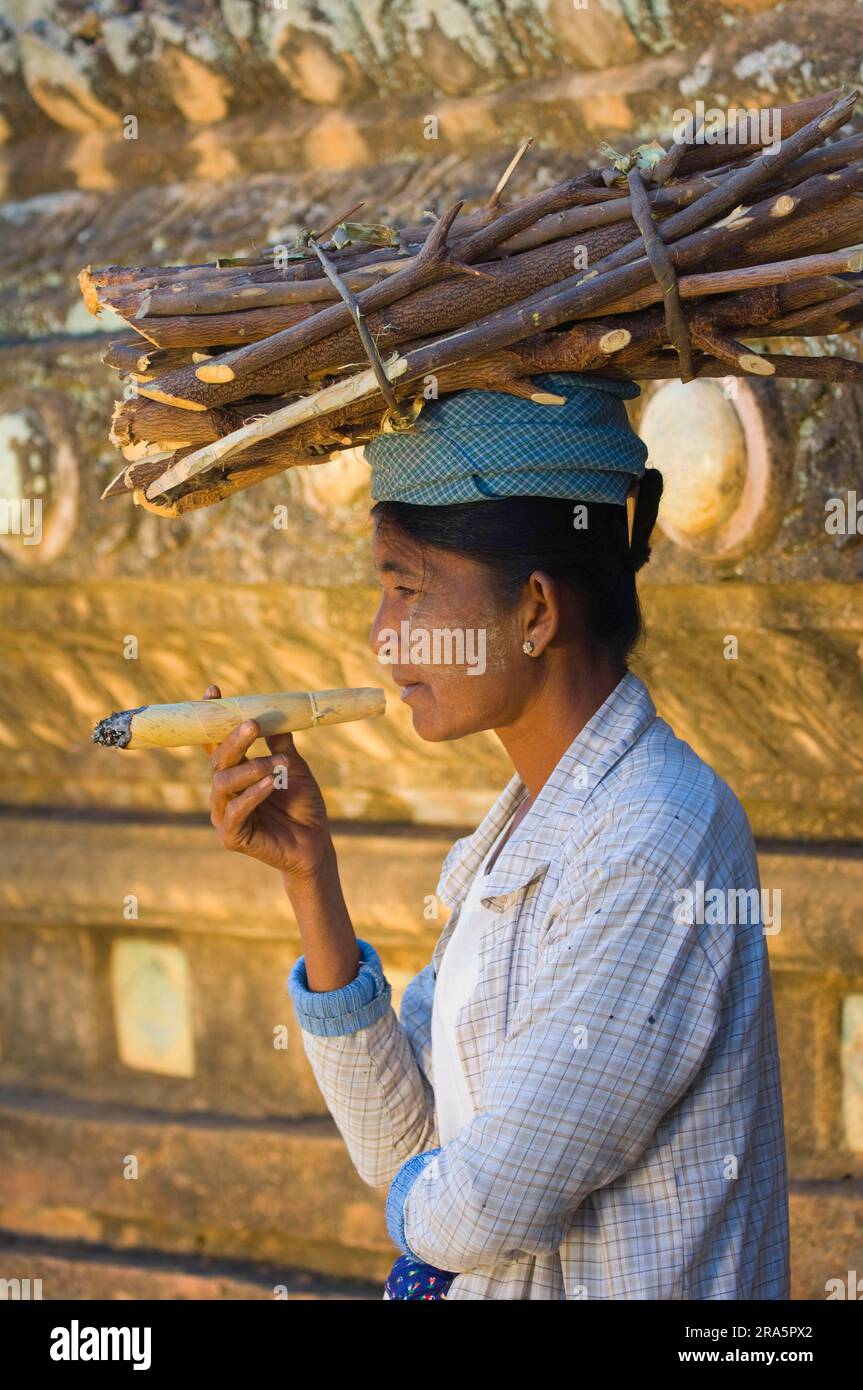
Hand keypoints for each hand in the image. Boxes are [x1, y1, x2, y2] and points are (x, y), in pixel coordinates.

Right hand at [202, 683, 333, 878]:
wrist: (315, 842)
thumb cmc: (302, 804)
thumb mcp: (293, 767)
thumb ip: (280, 744)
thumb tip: (275, 712)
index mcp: (235, 772)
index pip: (216, 742)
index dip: (211, 717)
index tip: (214, 691)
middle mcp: (224, 791)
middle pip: (217, 760)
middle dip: (233, 740)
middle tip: (252, 724)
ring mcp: (224, 814)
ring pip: (223, 784)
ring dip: (251, 769)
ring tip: (277, 764)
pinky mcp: (231, 837)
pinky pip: (235, 812)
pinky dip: (252, 795)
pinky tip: (269, 784)